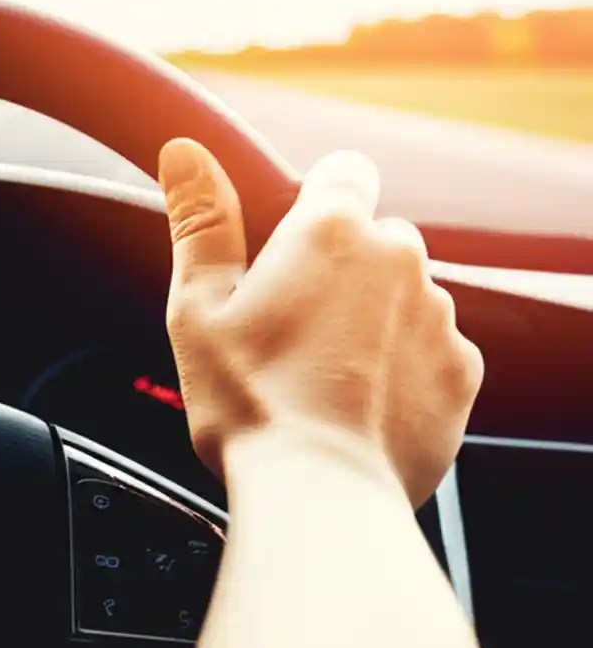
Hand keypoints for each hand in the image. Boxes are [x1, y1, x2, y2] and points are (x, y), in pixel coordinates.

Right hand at [160, 139, 481, 504]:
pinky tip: (357, 401)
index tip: (290, 241)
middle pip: (374, 238)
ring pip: (403, 294)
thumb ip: (199, 221)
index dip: (316, 198)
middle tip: (290, 325)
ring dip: (372, 317)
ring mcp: (438, 315)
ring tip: (322, 373)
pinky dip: (402, 365)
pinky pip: (432, 347)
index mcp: (329, 232)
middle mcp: (398, 259)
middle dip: (340, 268)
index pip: (343, 171)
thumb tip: (185, 153)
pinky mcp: (462, 371)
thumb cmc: (250, 402)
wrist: (319, 494)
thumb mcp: (198, 307)